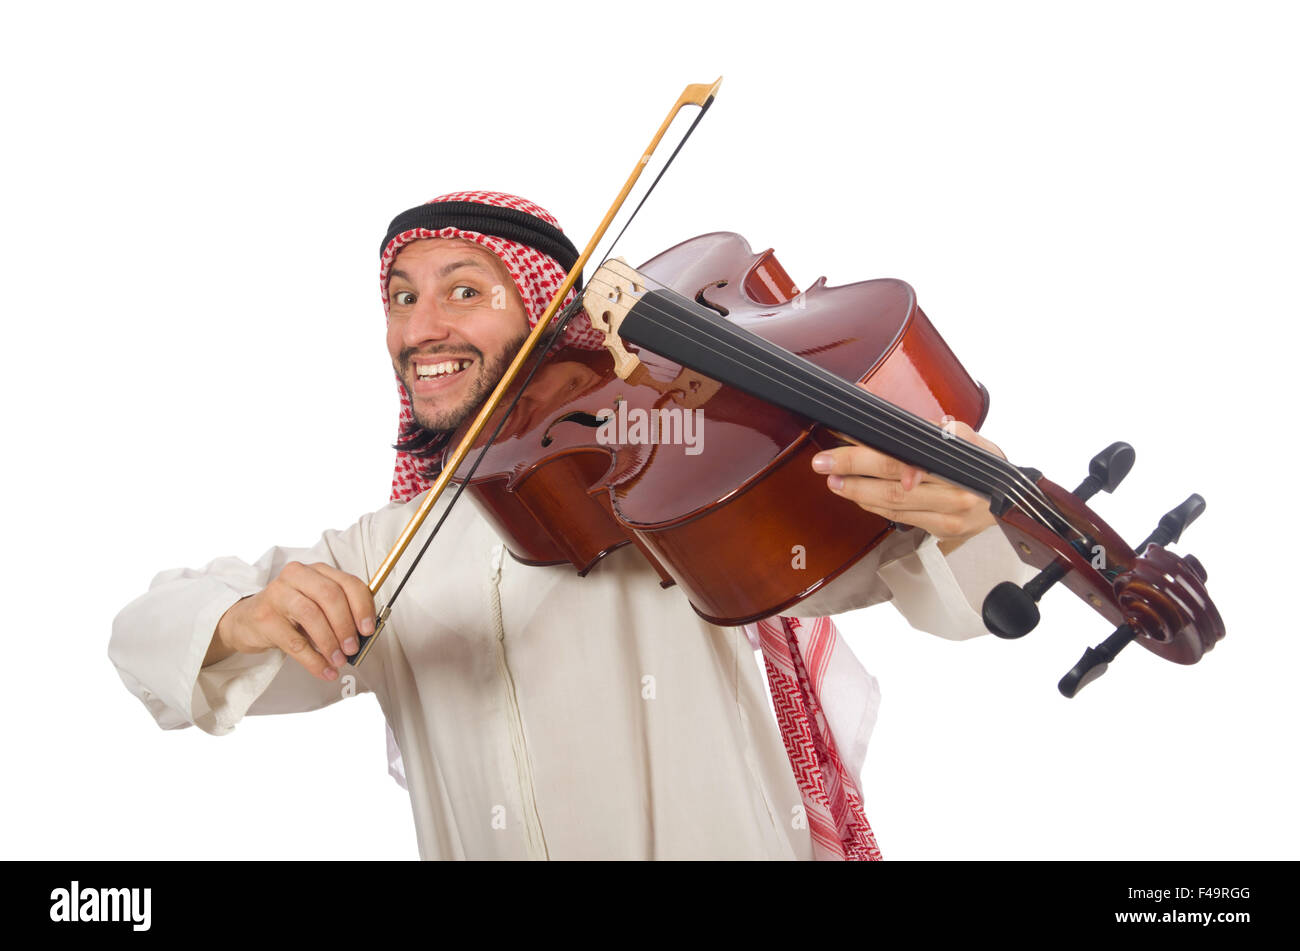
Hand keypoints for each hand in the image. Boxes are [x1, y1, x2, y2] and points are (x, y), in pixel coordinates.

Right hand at [211, 562, 375, 680]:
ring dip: (330, 643)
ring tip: (338, 660)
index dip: (362, 607)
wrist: (246, 621)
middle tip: (353, 648)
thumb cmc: (289, 613)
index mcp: (316, 570)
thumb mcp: (317, 606)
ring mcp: (278, 594)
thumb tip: (364, 636)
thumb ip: (340, 613)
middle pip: (330, 596)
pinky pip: (295, 642)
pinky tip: (324, 670)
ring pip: (312, 616)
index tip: (369, 630)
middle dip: (346, 625)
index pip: (348, 582)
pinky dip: (313, 660)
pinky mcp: (264, 617)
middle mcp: (297, 575)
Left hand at [811, 419, 1003, 550]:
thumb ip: (941, 426)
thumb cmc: (984, 464)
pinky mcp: (943, 530)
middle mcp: (956, 490)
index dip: (874, 449)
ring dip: (858, 491)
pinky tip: (858, 496)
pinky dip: (875, 506)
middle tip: (825, 463)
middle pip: (895, 480)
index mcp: (962, 461)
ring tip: (835, 480)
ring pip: (894, 504)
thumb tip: (907, 409)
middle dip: (854, 470)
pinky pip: (901, 519)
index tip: (847, 436)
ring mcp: (949, 514)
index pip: (908, 453)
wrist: (1011, 501)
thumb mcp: (969, 438)